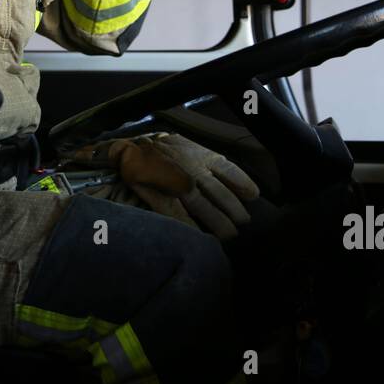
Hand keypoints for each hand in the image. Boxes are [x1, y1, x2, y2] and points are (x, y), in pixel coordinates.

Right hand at [65, 132, 259, 239]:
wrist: (129, 148)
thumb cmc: (162, 149)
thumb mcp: (187, 145)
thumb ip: (206, 159)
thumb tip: (225, 174)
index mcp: (201, 156)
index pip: (229, 171)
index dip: (243, 184)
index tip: (254, 196)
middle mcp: (193, 171)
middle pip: (220, 195)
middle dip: (234, 211)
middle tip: (244, 223)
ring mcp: (178, 186)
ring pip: (204, 207)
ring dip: (219, 223)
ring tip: (230, 235)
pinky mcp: (163, 200)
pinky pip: (181, 217)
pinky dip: (192, 228)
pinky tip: (201, 238)